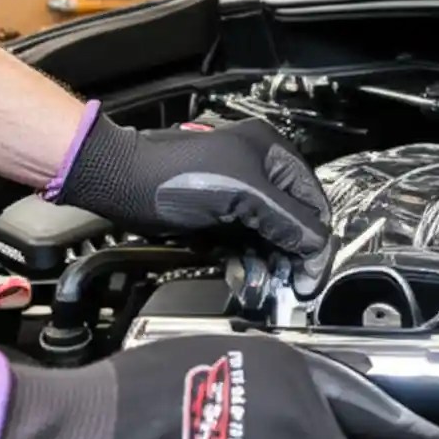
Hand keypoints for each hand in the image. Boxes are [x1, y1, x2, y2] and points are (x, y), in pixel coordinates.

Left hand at [47, 104, 334, 296]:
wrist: (121, 183)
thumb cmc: (175, 176)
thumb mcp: (244, 194)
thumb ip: (286, 219)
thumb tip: (316, 245)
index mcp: (273, 153)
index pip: (313, 202)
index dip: (316, 240)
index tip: (310, 276)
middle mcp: (260, 171)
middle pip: (293, 221)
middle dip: (292, 254)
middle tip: (288, 284)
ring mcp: (239, 194)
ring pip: (270, 236)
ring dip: (269, 262)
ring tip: (264, 282)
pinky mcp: (219, 215)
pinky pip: (245, 242)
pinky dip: (248, 260)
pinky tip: (244, 274)